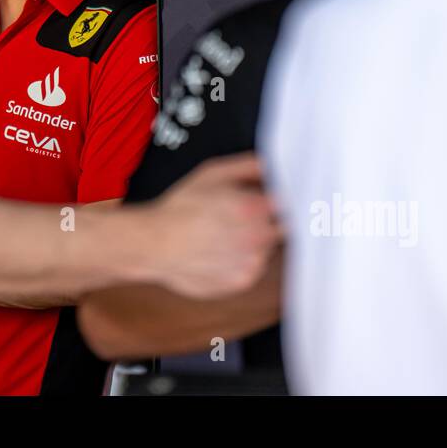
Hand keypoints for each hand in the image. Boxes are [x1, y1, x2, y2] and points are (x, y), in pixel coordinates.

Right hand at [144, 153, 282, 299]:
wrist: (154, 245)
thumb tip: (274, 166)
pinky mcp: (242, 281)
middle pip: (283, 227)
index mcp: (251, 208)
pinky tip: (221, 249)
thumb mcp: (211, 173)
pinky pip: (254, 266)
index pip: (292, 204)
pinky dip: (243, 258)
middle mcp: (255, 238)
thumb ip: (249, 166)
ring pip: (268, 248)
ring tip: (226, 233)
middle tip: (241, 215)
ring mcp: (250, 263)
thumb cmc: (179, 208)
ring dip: (256, 240)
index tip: (276, 197)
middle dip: (269, 219)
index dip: (284, 199)